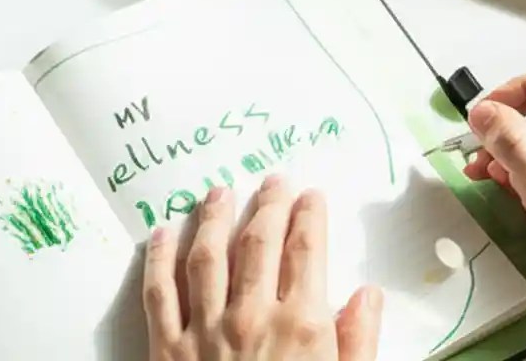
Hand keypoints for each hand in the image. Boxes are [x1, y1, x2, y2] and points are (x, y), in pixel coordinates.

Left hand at [143, 175, 383, 360]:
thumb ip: (358, 342)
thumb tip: (366, 295)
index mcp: (301, 326)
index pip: (306, 248)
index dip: (309, 214)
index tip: (311, 195)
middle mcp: (251, 317)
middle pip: (259, 241)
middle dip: (268, 203)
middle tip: (273, 180)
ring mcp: (204, 331)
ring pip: (207, 255)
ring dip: (215, 216)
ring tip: (220, 191)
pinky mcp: (166, 350)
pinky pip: (158, 292)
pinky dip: (159, 257)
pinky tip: (163, 232)